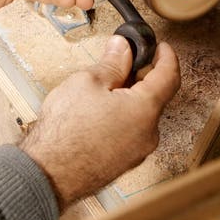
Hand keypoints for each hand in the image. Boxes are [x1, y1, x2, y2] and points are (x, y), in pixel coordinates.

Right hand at [21, 36, 180, 209]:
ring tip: (103, 87)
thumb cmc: (66, 130)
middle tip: (122, 61)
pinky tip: (99, 110)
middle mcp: (148, 134)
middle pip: (155, 96)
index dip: (167, 57)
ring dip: (129, 97)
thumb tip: (122, 49)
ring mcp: (136, 152)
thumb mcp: (88, 82)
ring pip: (141, 115)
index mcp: (145, 110)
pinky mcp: (123, 162)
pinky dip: (122, 115)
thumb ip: (112, 63)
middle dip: (141, 76)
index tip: (160, 48)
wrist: (49, 172)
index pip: (169, 77)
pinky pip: (130, 131)